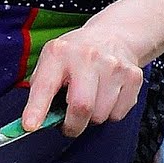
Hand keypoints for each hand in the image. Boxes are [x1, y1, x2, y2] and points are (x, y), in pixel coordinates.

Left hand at [22, 26, 143, 136]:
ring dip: (91, 118)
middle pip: (81, 106)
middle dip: (72, 125)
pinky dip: (109, 114)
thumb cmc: (75, 56)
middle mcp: (87, 57)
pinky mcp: (133, 76)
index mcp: (59, 54)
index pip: (45, 86)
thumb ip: (40, 90)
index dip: (36, 109)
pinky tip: (105, 97)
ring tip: (88, 102)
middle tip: (68, 125)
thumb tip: (33, 122)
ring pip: (100, 115)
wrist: (113, 36)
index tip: (30, 126)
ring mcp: (113, 66)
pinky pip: (117, 114)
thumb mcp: (50, 62)